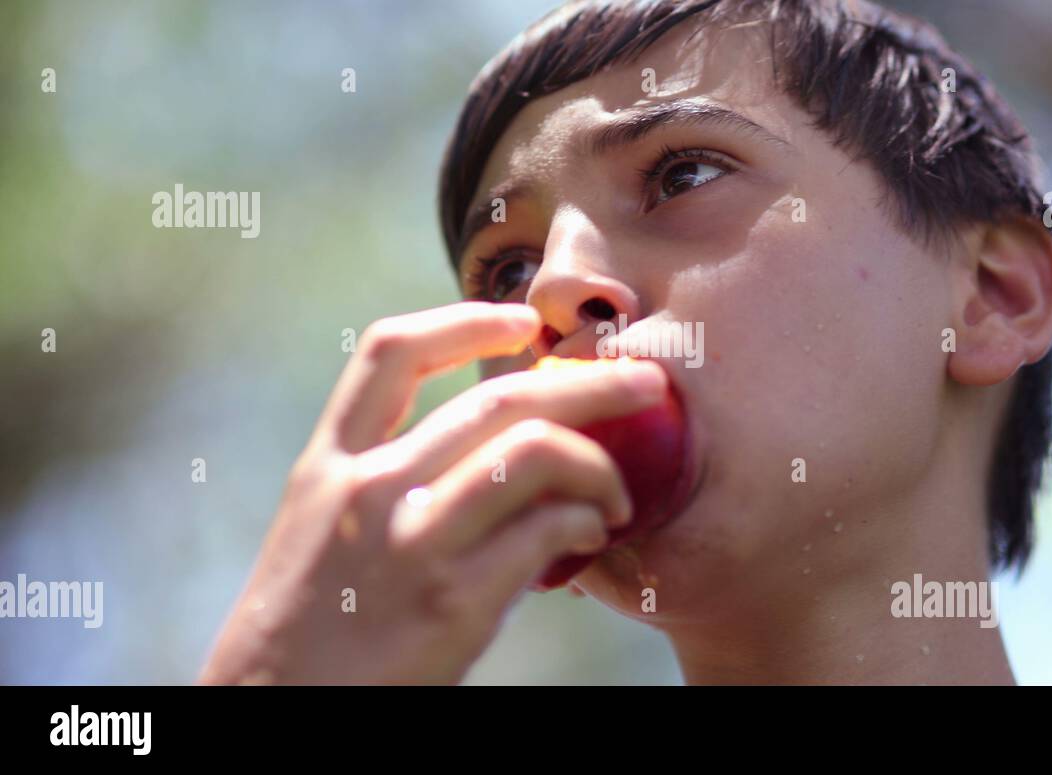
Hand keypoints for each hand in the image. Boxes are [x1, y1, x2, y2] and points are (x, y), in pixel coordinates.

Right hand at [198, 302, 666, 683]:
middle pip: (498, 397)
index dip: (466, 320)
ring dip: (600, 465)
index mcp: (330, 466)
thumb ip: (382, 483)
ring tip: (618, 495)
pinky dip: (588, 523)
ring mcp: (413, 540)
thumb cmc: (307, 632)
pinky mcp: (455, 599)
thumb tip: (487, 453)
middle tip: (645, 381)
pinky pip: (550, 529)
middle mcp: (370, 487)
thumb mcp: (320, 534)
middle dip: (589, 381)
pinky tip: (593, 539)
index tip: (524, 321)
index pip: (392, 353)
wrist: (273, 712)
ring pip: (537, 451)